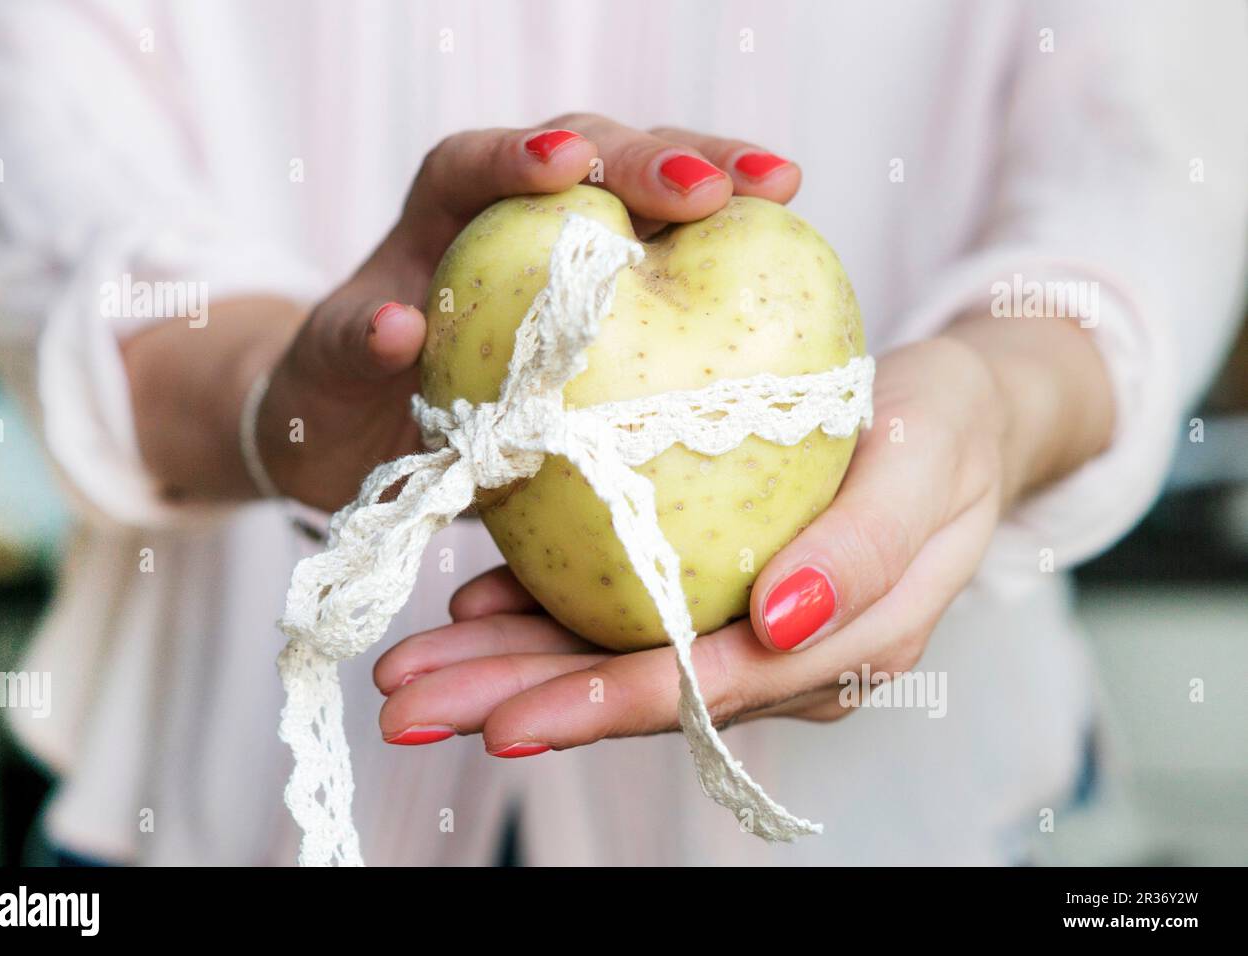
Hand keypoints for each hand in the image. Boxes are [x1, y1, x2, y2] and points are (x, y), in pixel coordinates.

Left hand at [257, 116, 802, 509]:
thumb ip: (352, 348)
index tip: (562, 168)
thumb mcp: (328, 374)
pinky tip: (782, 254)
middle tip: (718, 183)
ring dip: (713, 181)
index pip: (474, 161)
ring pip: (646, 192)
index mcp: (437, 213)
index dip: (519, 155)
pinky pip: (676, 258)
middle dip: (652, 159)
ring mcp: (575, 247)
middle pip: (587, 154)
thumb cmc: (344, 389)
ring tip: (779, 188)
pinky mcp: (617, 291)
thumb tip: (397, 329)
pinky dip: (725, 252)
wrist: (369, 424)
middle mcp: (514, 213)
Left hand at [372, 317, 1112, 750]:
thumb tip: (779, 619)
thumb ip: (863, 551)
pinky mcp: (716, 591)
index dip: (602, 707)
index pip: (704, 690)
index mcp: (839, 648)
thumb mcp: (926, 466)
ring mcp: (743, 631)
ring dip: (507, 668)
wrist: (953, 412)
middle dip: (514, 701)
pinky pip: (621, 615)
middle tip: (404, 706)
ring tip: (411, 672)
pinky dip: (544, 614)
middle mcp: (781, 658)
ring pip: (612, 661)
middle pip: (635, 693)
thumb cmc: (946, 430)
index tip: (502, 722)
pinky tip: (479, 604)